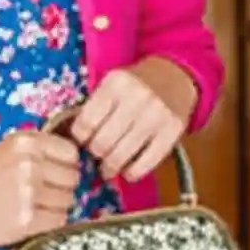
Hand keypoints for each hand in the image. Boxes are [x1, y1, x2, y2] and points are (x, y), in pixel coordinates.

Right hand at [0, 131, 80, 246]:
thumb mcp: (9, 148)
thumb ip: (39, 147)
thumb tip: (75, 157)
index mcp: (26, 142)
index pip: (71, 153)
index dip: (66, 164)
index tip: (56, 171)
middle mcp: (29, 164)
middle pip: (73, 177)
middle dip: (63, 185)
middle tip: (45, 190)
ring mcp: (29, 192)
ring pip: (69, 199)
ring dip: (58, 204)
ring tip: (38, 204)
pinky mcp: (28, 219)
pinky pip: (61, 219)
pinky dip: (52, 220)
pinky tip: (36, 216)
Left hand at [71, 58, 197, 181]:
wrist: (175, 76)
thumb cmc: (135, 84)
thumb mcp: (112, 85)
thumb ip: (95, 108)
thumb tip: (75, 143)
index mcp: (115, 83)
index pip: (86, 121)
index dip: (79, 138)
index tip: (80, 141)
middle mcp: (137, 98)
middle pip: (102, 142)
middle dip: (94, 153)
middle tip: (95, 155)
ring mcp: (157, 115)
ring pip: (122, 155)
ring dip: (110, 167)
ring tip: (107, 168)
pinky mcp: (173, 131)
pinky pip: (146, 163)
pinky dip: (132, 173)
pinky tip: (127, 171)